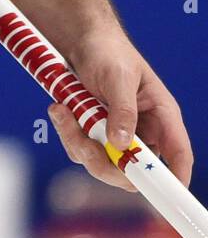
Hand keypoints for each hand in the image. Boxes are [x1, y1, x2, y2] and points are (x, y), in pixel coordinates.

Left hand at [47, 31, 192, 190]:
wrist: (80, 42)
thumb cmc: (109, 53)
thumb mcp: (118, 78)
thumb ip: (122, 110)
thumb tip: (122, 144)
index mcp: (162, 117)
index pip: (177, 154)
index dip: (175, 178)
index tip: (166, 195)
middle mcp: (142, 131)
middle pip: (132, 172)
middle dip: (106, 164)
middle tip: (84, 143)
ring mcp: (116, 135)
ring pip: (101, 164)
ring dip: (78, 142)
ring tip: (63, 112)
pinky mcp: (93, 134)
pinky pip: (80, 150)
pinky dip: (67, 134)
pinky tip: (59, 110)